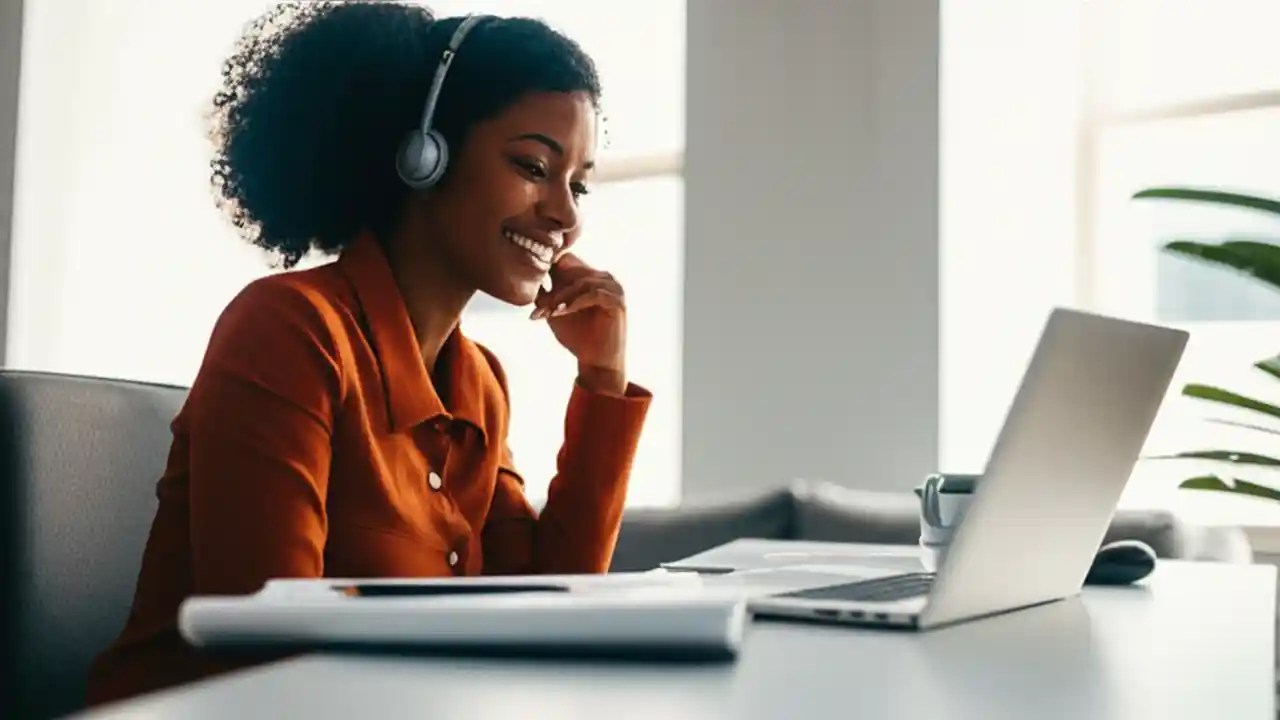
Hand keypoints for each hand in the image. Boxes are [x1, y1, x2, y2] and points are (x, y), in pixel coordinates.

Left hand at [530, 253, 625, 391]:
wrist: (595, 361)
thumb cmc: (576, 335)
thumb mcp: (553, 310)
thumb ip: (542, 293)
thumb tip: (524, 278)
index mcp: (588, 275)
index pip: (566, 258)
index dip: (547, 265)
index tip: (530, 280)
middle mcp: (601, 276)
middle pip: (571, 266)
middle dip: (552, 286)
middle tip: (538, 304)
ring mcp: (612, 287)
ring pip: (581, 281)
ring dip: (561, 298)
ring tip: (547, 312)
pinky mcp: (617, 300)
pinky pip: (594, 294)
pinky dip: (574, 303)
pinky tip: (560, 313)